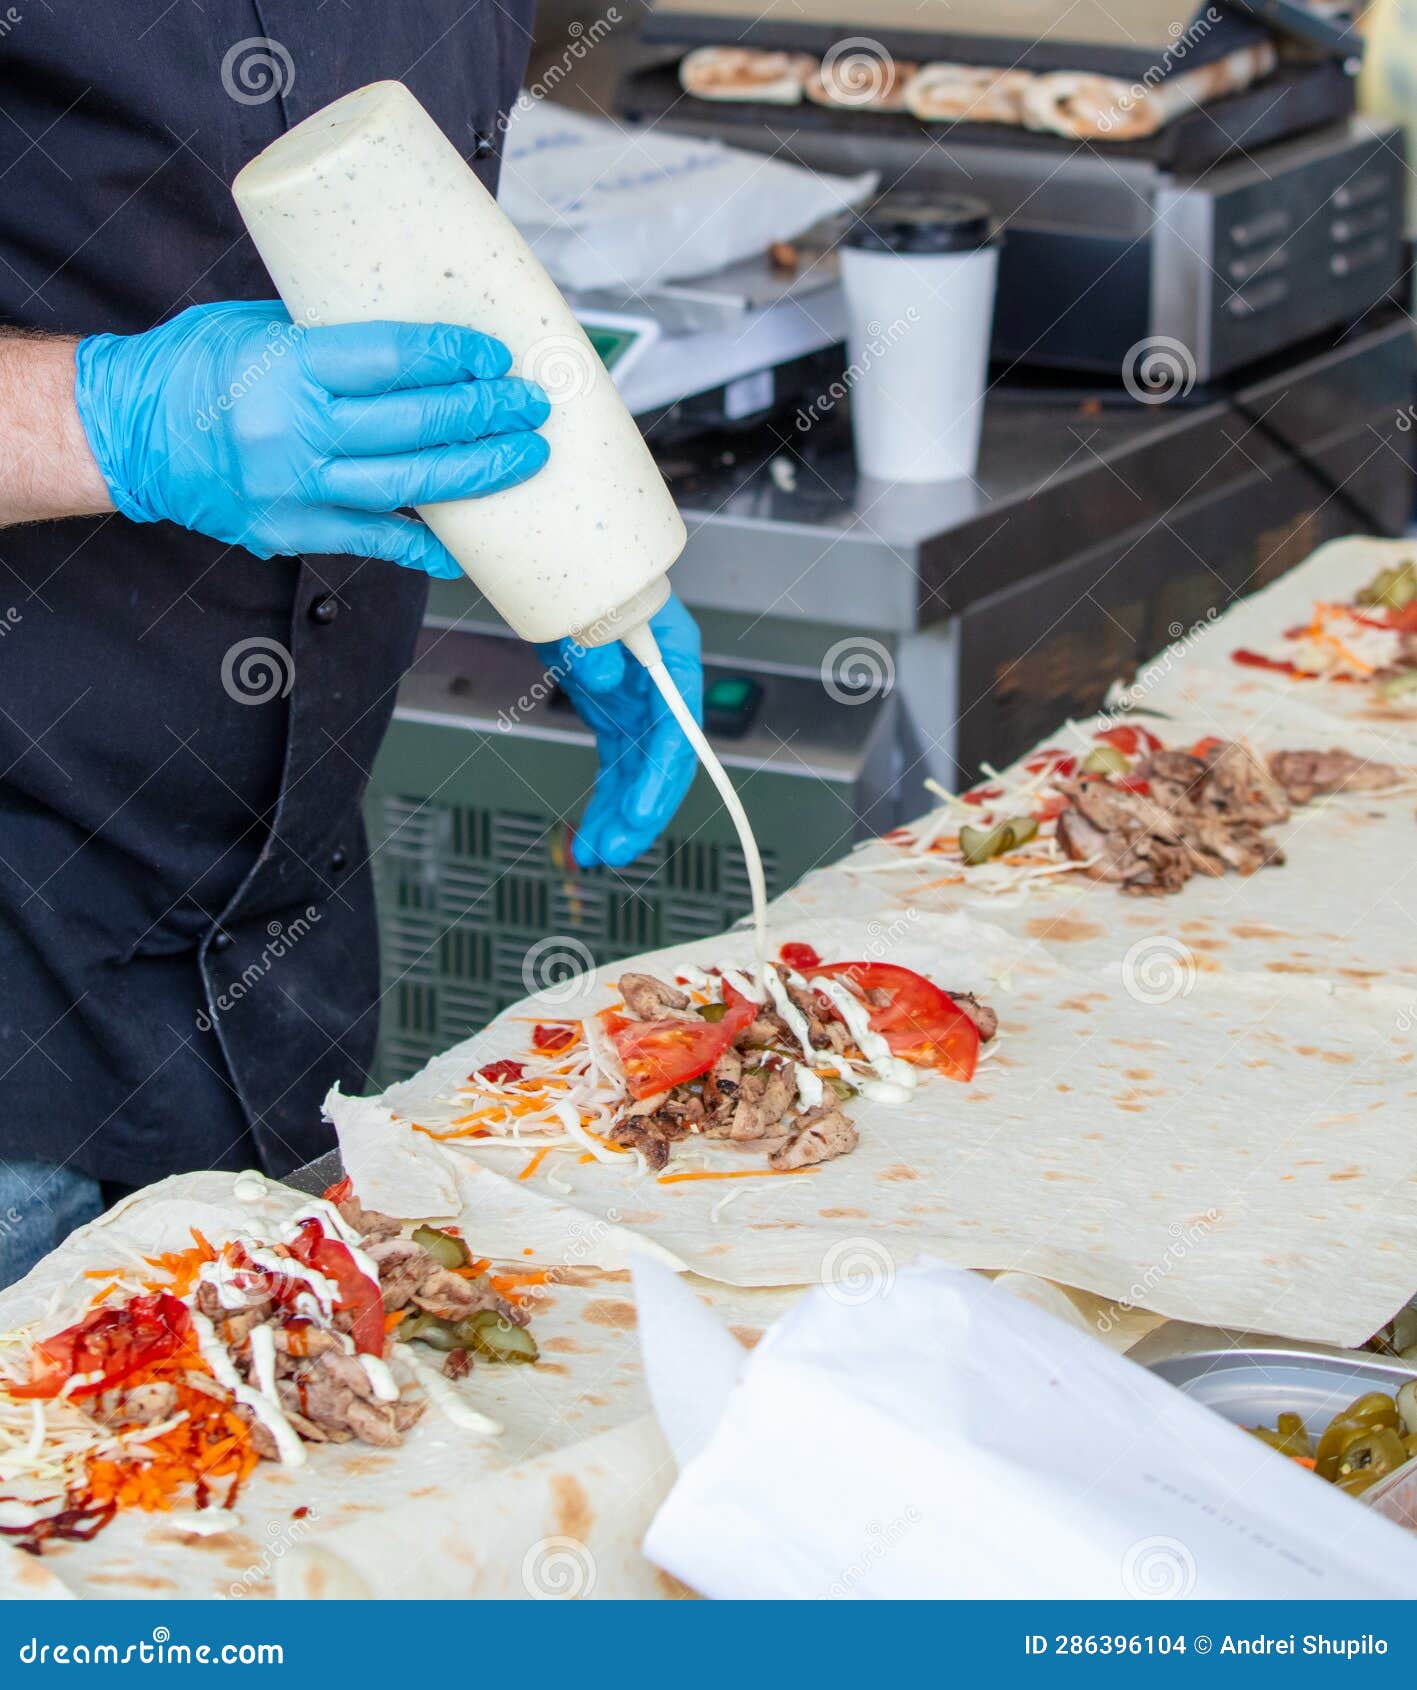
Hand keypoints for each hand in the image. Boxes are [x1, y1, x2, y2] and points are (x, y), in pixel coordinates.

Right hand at [73, 301, 549, 576]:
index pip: (393, 357)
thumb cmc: (192, 368)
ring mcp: (294, 487)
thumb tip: (407, 336)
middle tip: (531, 406)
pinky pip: (371, 539)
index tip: (495, 356)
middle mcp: (295, 430)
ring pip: (407, 483)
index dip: (453, 357)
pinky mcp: (289, 528)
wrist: (127, 434)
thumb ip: (325, 335)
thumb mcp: (253, 326)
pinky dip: (420, 546)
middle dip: (485, 414)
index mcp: (287, 366)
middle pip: (415, 423)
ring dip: (476, 472)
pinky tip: (463, 548)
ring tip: (525, 458)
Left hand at [538, 595, 703, 868]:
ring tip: (591, 856)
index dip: (661, 774)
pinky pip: (617, 771)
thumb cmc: (578, 578)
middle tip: (611, 850)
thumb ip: (590, 643)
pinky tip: (589, 838)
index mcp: (671, 653)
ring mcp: (643, 706)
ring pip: (640, 775)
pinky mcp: (619, 720)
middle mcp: (665, 688)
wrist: (562, 572)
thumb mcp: (579, 606)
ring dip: (620, 818)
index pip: (676, 725)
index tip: (638, 813)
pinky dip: (604, 804)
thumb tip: (605, 683)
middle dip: (640, 811)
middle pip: (665, 761)